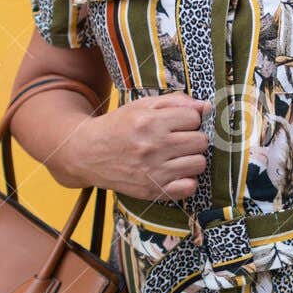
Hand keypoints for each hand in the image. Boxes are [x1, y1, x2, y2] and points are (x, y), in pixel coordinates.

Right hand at [62, 92, 210, 201]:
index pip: (195, 118)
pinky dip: (186, 181)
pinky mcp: (151, 191)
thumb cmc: (118, 126)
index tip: (179, 123)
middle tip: (179, 139)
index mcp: (150, 122)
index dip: (189, 119)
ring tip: (177, 155)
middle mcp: (152, 147)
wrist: (86, 153)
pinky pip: (189, 188)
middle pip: (200, 141)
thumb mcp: (142, 106)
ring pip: (199, 163)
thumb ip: (175, 101)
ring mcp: (152, 171)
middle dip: (193, 137)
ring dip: (192, 158)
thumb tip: (206, 107)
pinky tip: (175, 172)